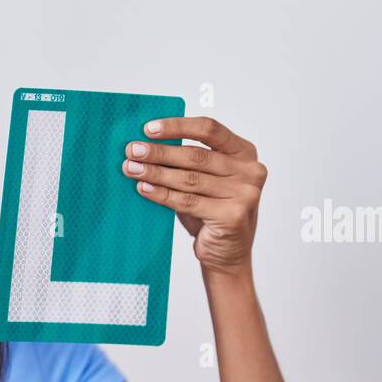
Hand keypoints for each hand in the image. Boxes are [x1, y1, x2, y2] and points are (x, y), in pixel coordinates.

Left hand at [122, 117, 267, 274]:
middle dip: (160, 152)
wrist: (226, 255)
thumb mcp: (203, 182)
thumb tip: (146, 146)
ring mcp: (244, 193)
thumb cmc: (211, 214)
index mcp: (244, 153)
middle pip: (196, 155)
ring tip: (131, 168)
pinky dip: (162, 194)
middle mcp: (249, 170)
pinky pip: (188, 201)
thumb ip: (186, 163)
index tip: (149, 129)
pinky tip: (144, 188)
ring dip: (156, 172)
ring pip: (190, 179)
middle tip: (133, 150)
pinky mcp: (233, 216)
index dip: (178, 126)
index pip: (209, 130)